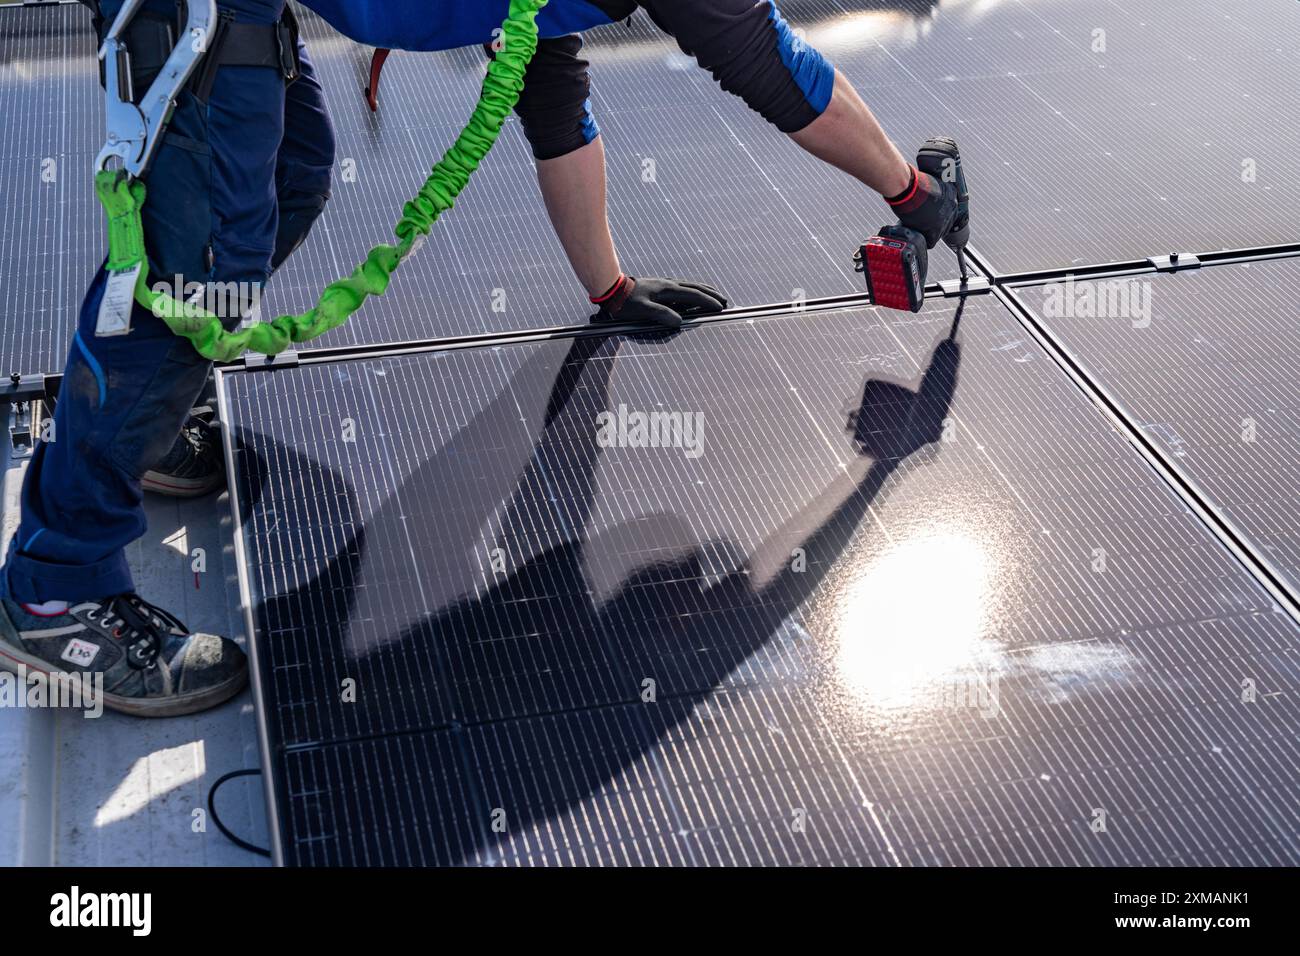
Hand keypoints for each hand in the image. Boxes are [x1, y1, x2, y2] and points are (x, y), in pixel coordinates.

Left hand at [591, 275, 727, 329]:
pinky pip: (683, 287)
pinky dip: (693, 290)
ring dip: (704, 291)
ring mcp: (665, 284)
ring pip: (690, 286)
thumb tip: (679, 322)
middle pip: (696, 288)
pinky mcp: (660, 286)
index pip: (693, 295)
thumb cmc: (625, 302)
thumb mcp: (643, 310)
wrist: (612, 288)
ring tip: (715, 296)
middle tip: (725, 301)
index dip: (708, 302)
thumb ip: (662, 314)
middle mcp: (669, 284)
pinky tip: (692, 295)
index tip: (720, 307)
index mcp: (668, 290)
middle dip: (711, 295)